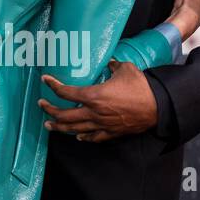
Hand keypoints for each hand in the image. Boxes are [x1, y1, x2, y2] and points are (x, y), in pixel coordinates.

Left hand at [39, 64, 157, 141]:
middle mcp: (94, 112)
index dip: (53, 86)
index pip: (66, 92)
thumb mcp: (124, 69)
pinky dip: (83, 137)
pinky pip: (93, 137)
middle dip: (49, 110)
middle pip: (64, 115)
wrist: (158, 107)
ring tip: (48, 125)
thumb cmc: (140, 86)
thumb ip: (112, 65)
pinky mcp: (111, 133)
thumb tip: (109, 62)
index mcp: (93, 96)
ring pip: (74, 129)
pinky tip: (77, 136)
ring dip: (59, 127)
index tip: (45, 80)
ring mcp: (102, 125)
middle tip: (41, 105)